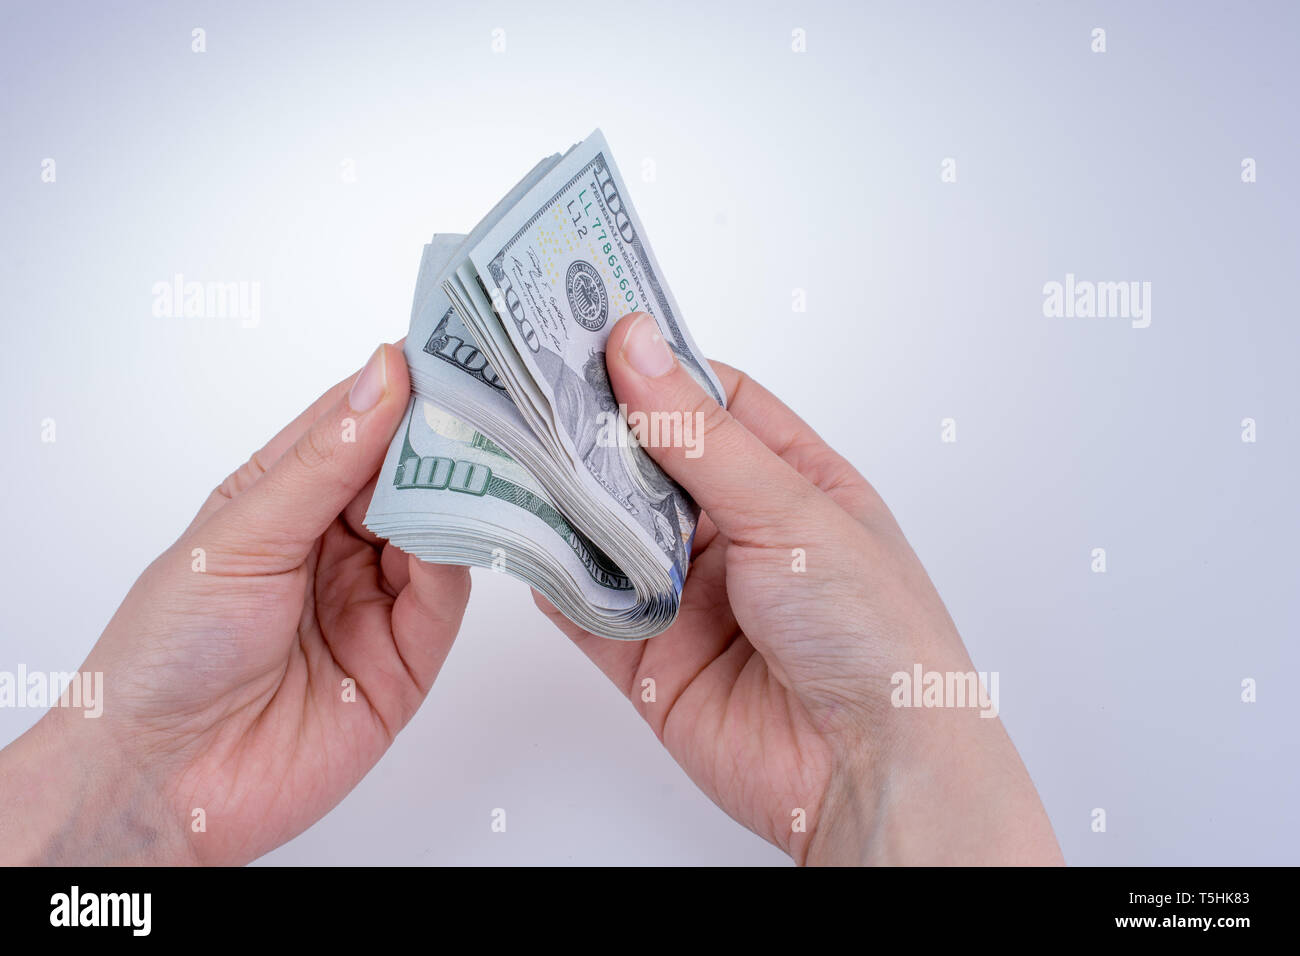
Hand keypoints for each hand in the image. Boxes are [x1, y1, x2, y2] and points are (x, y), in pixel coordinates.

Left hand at [0, 345, 469, 864]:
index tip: (450, 347)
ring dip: (462, 493)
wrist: (161, 782)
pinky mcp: (406, 659)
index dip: (400, 386)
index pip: (356, 425)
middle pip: (408, 474)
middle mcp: (335, 544)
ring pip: (439, 528)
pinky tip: (465, 529)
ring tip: (488, 456)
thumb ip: (323, 461)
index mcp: (285, 499)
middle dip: (446, 436)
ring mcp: (373, 600)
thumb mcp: (242, 534)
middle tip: (491, 398)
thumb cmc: (168, 650)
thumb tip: (384, 373)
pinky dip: (462, 560)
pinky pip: (446, 597)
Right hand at [534, 314, 1062, 864]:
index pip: (710, 402)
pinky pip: (586, 606)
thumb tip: (635, 344)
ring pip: (608, 530)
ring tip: (504, 446)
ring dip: (563, 498)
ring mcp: (690, 595)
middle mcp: (737, 532)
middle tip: (523, 382)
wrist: (871, 775)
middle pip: (646, 464)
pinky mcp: (650, 657)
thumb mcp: (791, 512)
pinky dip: (551, 576)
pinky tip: (515, 538)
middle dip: (591, 430)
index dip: (651, 365)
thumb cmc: (873, 633)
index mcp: (791, 482)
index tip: (585, 327)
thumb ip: (699, 438)